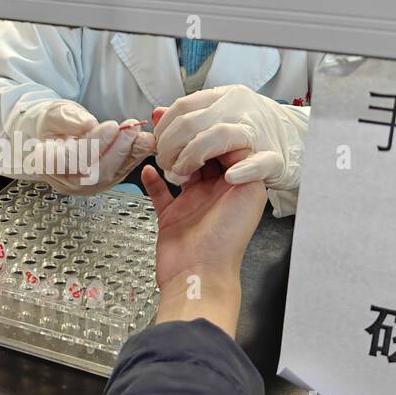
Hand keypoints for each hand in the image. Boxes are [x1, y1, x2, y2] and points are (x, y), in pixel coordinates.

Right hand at [28, 100, 154, 193]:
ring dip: (129, 154)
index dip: (94, 144)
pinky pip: (121, 172)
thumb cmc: (53, 125)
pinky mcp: (104, 181)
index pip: (72, 159)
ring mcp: (87, 184)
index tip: (111, 126)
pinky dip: (135, 157)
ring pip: (111, 175)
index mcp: (48, 165)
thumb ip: (69, 120)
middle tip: (131, 129)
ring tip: (141, 134)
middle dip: (117, 151)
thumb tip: (89, 125)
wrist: (56, 134)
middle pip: (95, 173)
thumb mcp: (54, 114)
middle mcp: (68, 181)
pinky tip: (145, 143)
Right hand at [143, 115, 268, 335]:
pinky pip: (159, 194)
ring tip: (159, 140)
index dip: (212, 131)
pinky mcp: (171, 217)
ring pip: (180, 170)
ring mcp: (192, 204)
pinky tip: (148, 170)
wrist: (199, 274)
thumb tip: (232, 136)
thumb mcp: (247, 192)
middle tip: (172, 120)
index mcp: (237, 185)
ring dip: (170, 155)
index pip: (226, 147)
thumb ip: (243, 162)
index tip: (199, 120)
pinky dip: (152, 181)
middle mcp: (216, 192)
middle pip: (202, 156)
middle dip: (188, 138)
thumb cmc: (226, 239)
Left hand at [153, 84, 307, 191]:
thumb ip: (185, 117)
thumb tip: (156, 114)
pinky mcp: (273, 158)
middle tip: (165, 163)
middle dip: (171, 146)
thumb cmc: (248, 131)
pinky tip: (229, 177)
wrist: (293, 139)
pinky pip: (260, 163)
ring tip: (183, 172)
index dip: (164, 127)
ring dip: (193, 156)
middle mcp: (239, 110)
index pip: (183, 106)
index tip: (157, 143)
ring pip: (220, 136)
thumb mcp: (215, 119)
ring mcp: (257, 134)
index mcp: (224, 97)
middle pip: (193, 122)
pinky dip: (243, 170)